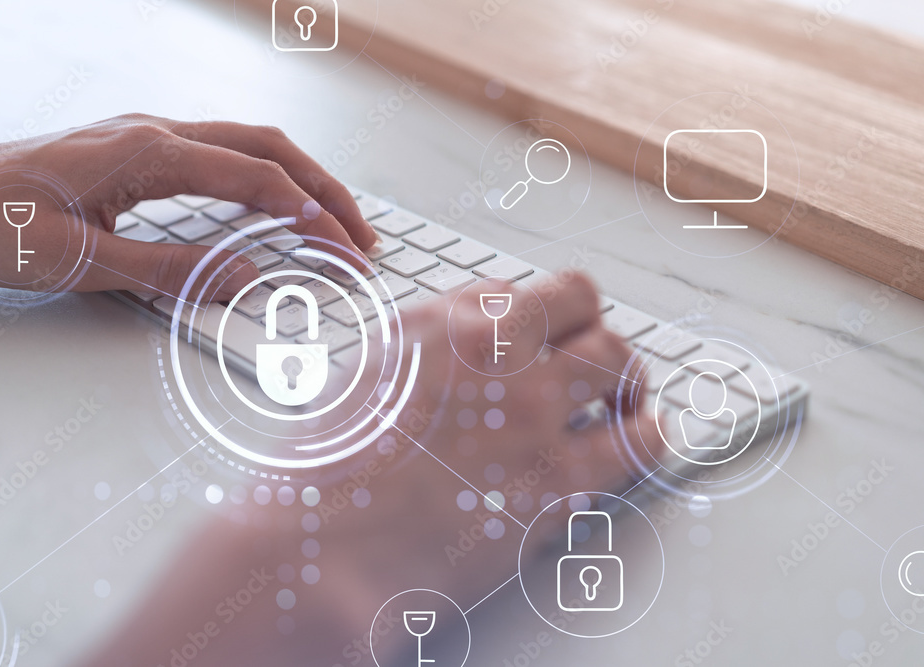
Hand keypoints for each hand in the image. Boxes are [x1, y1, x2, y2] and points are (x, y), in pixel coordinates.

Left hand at [0, 114, 374, 299]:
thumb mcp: (81, 264)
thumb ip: (170, 271)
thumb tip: (246, 277)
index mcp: (145, 153)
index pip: (253, 178)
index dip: (307, 214)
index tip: (344, 249)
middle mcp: (154, 133)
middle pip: (267, 147)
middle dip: (323, 189)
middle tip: (361, 235)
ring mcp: (148, 136)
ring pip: (249, 143)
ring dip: (300, 178)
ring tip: (335, 220)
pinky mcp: (141, 150)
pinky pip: (223, 153)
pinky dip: (266, 176)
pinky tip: (277, 202)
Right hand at [71, 272, 663, 665]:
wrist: (316, 553)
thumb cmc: (318, 475)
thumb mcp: (355, 377)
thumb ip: (414, 347)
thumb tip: (452, 338)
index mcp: (435, 323)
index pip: (518, 290)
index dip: (537, 315)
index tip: (545, 335)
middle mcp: (491, 354)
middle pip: (582, 305)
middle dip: (590, 329)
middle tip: (596, 357)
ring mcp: (530, 413)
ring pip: (619, 359)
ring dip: (626, 375)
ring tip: (626, 395)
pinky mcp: (556, 482)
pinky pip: (637, 441)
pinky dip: (646, 435)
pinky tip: (638, 440)